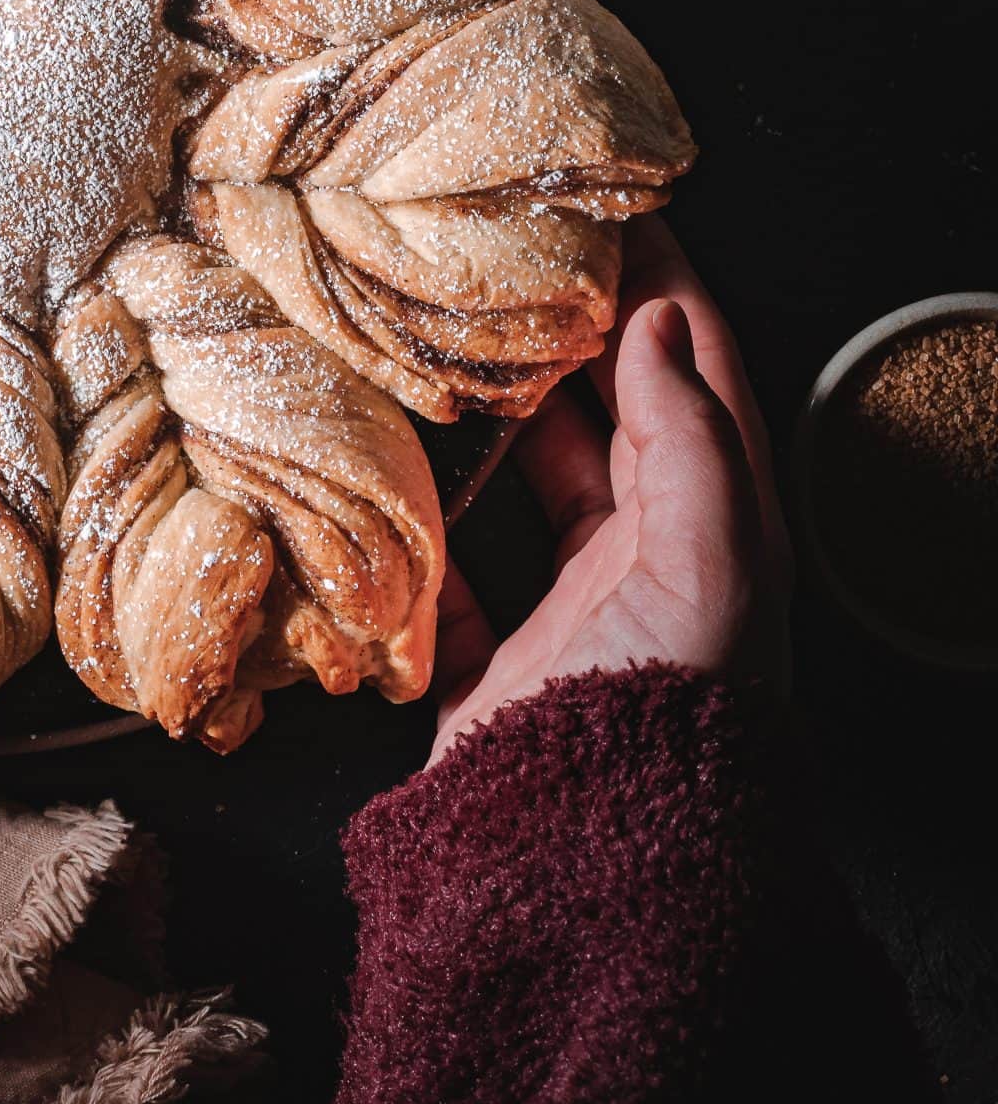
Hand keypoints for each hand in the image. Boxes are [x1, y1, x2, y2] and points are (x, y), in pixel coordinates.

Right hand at [429, 221, 790, 764]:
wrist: (589, 892)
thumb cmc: (664, 724)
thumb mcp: (710, 566)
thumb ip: (689, 441)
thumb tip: (656, 320)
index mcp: (718, 541)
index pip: (698, 385)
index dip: (664, 293)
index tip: (616, 211)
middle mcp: (652, 575)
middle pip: (613, 429)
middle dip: (572, 340)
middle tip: (513, 255)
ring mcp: (573, 629)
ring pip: (532, 496)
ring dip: (495, 422)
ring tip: (443, 338)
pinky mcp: (495, 683)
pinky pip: (451, 591)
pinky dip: (420, 535)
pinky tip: (384, 479)